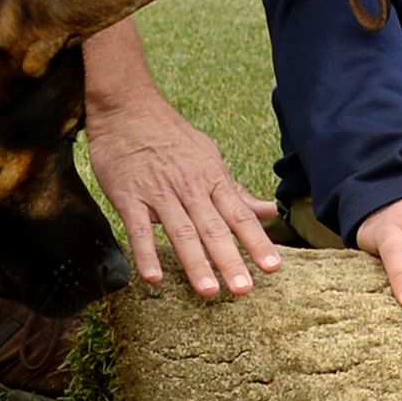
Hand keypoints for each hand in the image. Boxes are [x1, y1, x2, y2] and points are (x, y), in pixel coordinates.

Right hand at [86, 89, 281, 297]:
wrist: (128, 109)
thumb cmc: (171, 135)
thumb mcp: (210, 157)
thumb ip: (236, 190)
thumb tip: (268, 210)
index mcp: (212, 179)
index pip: (239, 216)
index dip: (257, 242)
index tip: (273, 268)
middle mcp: (190, 188)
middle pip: (214, 228)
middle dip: (230, 260)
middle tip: (244, 289)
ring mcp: (159, 193)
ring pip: (181, 232)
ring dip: (195, 262)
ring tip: (208, 290)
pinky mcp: (129, 197)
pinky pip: (139, 229)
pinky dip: (146, 252)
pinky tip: (154, 277)